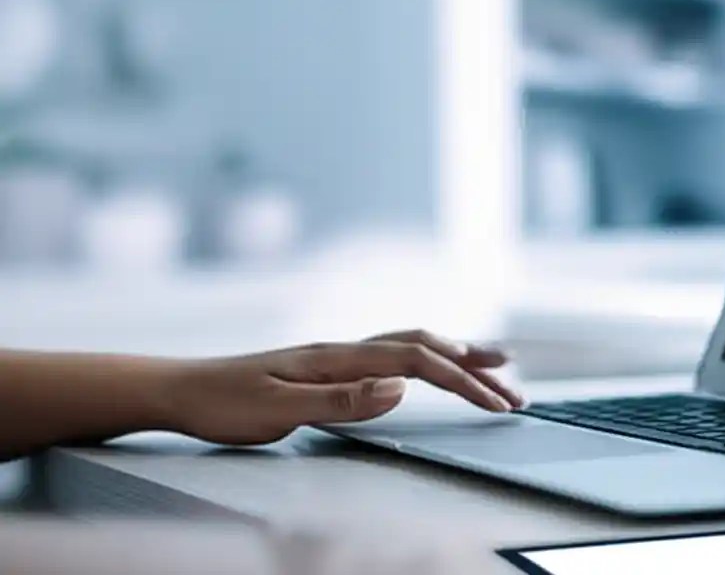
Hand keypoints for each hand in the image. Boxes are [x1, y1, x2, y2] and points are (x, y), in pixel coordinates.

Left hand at [165, 331, 524, 445]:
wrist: (180, 389)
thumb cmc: (223, 403)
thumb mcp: (278, 409)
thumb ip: (343, 399)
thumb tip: (402, 388)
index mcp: (339, 357)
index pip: (417, 363)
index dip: (463, 382)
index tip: (498, 403)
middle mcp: (344, 349)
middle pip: (425, 346)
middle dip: (474, 365)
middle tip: (514, 385)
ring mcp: (337, 355)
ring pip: (411, 345)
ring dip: (455, 354)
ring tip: (491, 364)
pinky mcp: (328, 366)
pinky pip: (391, 354)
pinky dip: (426, 357)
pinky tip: (429, 366)